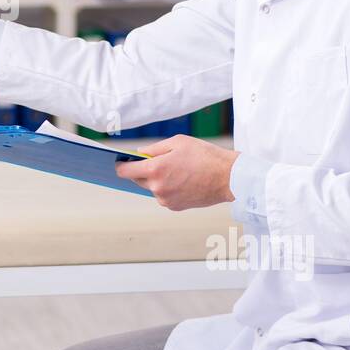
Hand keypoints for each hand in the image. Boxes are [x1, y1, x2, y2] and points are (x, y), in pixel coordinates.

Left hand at [115, 136, 238, 211]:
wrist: (229, 177)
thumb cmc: (205, 156)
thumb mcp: (177, 142)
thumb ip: (153, 149)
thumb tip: (138, 154)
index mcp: (155, 170)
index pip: (124, 171)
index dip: (120, 165)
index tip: (120, 161)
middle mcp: (157, 188)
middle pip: (138, 179)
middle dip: (143, 170)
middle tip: (157, 160)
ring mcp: (166, 200)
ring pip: (152, 188)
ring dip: (158, 180)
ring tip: (177, 170)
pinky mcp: (175, 207)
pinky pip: (164, 196)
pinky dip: (168, 188)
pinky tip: (183, 180)